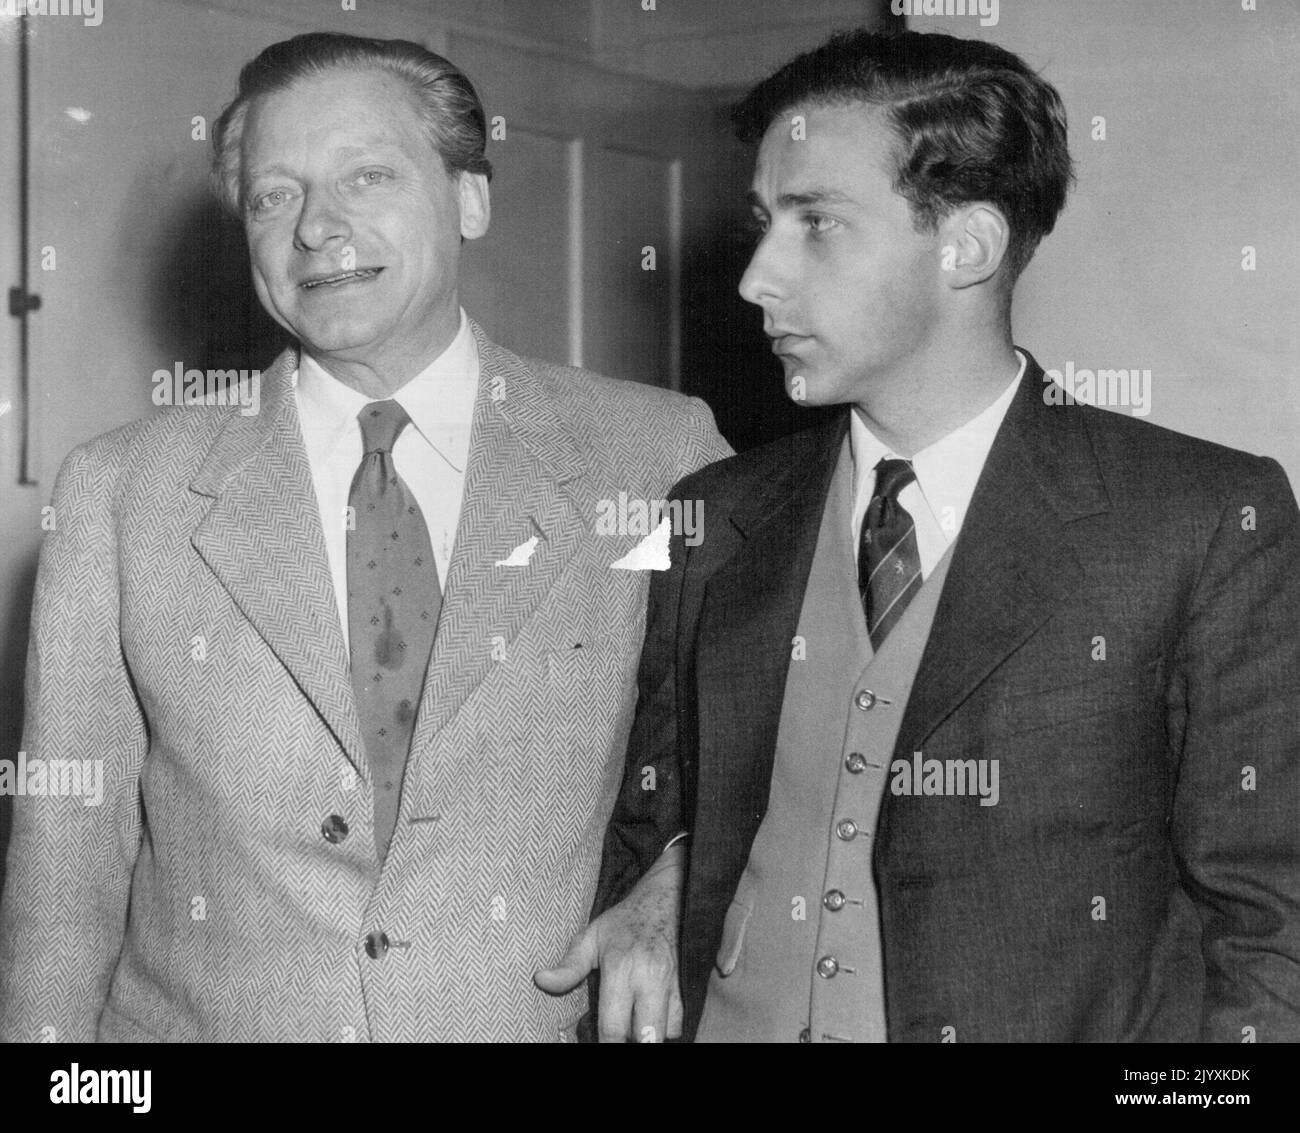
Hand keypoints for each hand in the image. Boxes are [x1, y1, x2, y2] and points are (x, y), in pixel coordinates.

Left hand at [534, 842, 684, 1042]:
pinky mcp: (684, 986)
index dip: (605, 1044)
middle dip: (630, 1043)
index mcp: (620, 968)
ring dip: (647, 1037)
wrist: (665, 901)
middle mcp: (648, 979)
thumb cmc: (623, 921)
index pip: (613, 1027)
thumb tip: (541, 980)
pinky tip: (649, 1019)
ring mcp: (670, 984)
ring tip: (632, 1026)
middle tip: (616, 1034)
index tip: (595, 1042)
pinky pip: (679, 1022)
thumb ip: (568, 965)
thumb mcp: (590, 937)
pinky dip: (664, 1027)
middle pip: (645, 1037)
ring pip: (665, 1033)